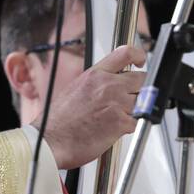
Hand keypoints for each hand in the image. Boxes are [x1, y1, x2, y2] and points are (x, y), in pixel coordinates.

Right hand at [36, 44, 144, 168]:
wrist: (50, 141)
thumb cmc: (59, 120)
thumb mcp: (77, 88)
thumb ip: (98, 82)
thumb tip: (114, 81)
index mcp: (96, 74)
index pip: (126, 53)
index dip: (138, 56)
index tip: (140, 62)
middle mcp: (108, 85)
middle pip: (141, 79)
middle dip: (139, 89)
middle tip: (129, 99)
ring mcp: (116, 103)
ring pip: (142, 101)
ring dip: (135, 110)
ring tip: (116, 117)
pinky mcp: (120, 122)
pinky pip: (137, 121)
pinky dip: (130, 126)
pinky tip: (114, 129)